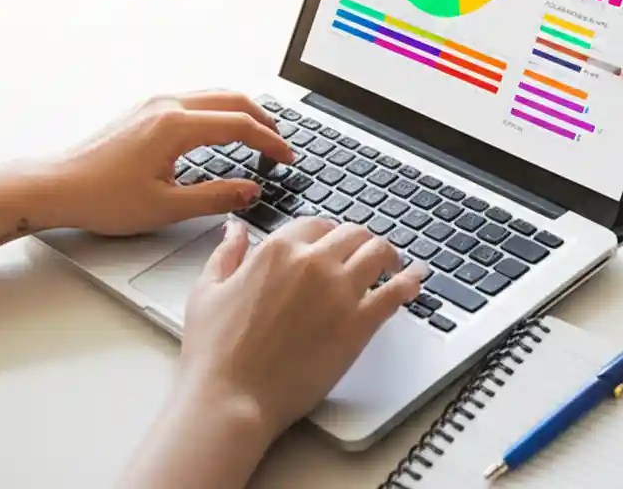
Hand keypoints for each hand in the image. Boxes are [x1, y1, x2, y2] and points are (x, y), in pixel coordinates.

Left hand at [51, 91, 293, 235]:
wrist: (56, 187)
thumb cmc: (101, 198)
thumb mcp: (167, 207)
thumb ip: (216, 197)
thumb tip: (250, 190)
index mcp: (175, 126)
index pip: (240, 125)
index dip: (270, 142)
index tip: (286, 158)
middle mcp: (167, 106)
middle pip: (232, 99)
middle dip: (263, 121)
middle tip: (280, 145)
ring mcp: (154, 105)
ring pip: (214, 96)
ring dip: (242, 113)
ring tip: (259, 138)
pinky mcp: (145, 111)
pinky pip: (195, 101)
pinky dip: (220, 113)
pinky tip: (223, 133)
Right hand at [178, 218, 423, 436]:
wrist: (232, 397)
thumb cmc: (215, 352)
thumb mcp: (208, 290)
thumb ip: (227, 253)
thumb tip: (236, 228)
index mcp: (277, 249)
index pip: (316, 224)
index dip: (328, 233)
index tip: (333, 243)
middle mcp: (313, 262)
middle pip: (353, 234)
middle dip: (360, 241)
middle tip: (366, 252)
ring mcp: (340, 291)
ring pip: (379, 253)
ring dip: (388, 255)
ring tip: (394, 265)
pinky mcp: (359, 323)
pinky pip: (396, 292)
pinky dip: (410, 282)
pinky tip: (415, 282)